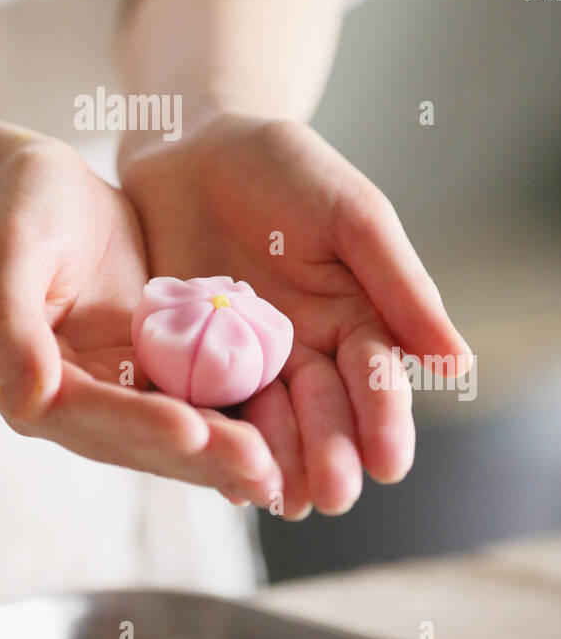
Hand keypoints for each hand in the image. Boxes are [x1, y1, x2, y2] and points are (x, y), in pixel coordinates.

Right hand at [0, 136, 275, 499]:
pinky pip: (185, 399)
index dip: (133, 423)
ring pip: (162, 431)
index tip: (190, 431)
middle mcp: (54, 399)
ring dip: (216, 454)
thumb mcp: (5, 246)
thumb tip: (25, 402)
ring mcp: (102, 387)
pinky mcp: (140, 370)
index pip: (76, 410)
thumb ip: (8, 322)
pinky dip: (226, 420)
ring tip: (274, 472)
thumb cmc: (16, 200)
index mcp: (5, 378)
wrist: (44, 182)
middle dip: (193, 455)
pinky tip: (276, 440)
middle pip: (127, 437)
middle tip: (259, 469)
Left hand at [119, 115, 470, 517]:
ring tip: (276, 498)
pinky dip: (205, 432)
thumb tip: (456, 364)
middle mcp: (302, 350)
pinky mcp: (182, 354)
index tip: (390, 462)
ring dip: (271, 460)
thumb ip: (399, 284)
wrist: (191, 140)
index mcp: (354, 318)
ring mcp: (241, 358)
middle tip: (329, 496)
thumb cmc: (282, 167)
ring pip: (262, 419)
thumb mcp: (350, 215)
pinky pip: (196, 399)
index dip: (383, 420)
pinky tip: (210, 466)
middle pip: (319, 411)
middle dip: (327, 453)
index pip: (373, 378)